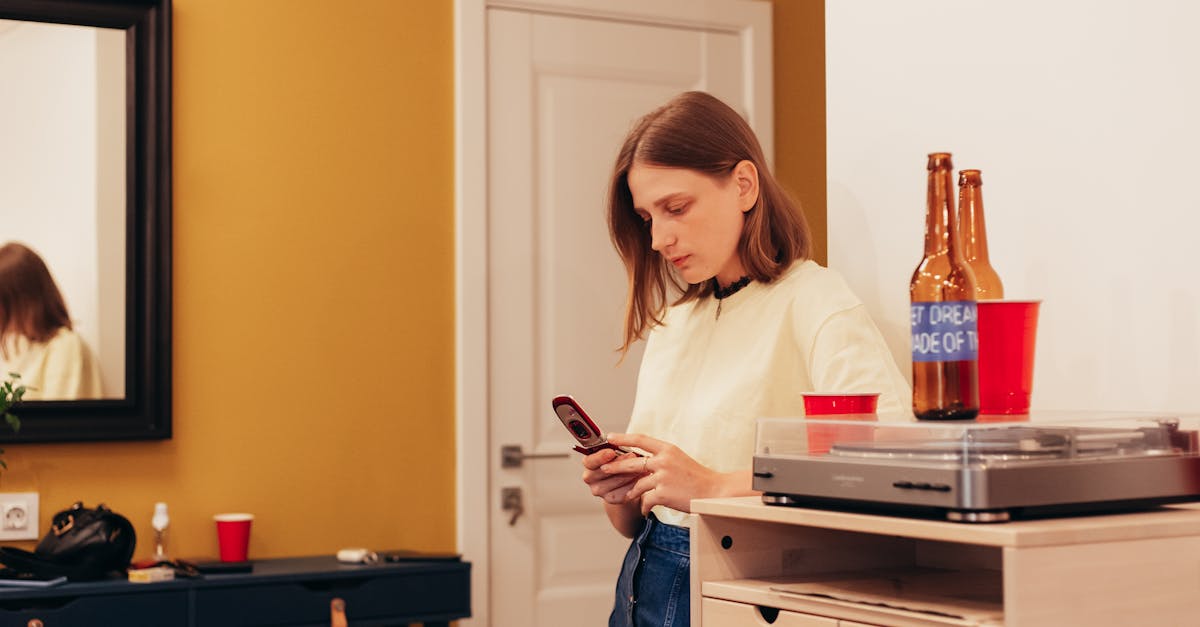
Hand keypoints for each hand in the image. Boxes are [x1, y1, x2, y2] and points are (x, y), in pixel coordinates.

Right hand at [581, 447, 646, 504]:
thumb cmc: (619, 460)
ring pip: (614, 482)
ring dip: (629, 473)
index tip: (611, 452)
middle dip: (619, 463)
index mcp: (589, 463)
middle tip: (633, 456)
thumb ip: (614, 447)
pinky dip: (633, 484)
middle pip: (602, 471)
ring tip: (642, 465)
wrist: (624, 479)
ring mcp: (599, 490)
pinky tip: (641, 477)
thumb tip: (620, 440)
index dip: (600, 457)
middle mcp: (590, 478)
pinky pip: (622, 493)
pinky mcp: (610, 499)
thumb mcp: (615, 450)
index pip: (589, 461)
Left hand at [600, 433, 729, 515]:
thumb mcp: (679, 459)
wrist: (713, 492)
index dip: (623, 438)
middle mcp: (664, 460)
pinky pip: (646, 500)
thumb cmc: (697, 477)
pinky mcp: (663, 493)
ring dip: (630, 492)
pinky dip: (644, 506)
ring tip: (626, 496)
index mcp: (668, 449)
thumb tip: (644, 459)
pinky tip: (645, 509)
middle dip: (615, 466)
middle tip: (604, 468)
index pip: (641, 439)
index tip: (610, 438)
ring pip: (637, 484)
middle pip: (632, 462)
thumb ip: (661, 458)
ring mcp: (663, 477)